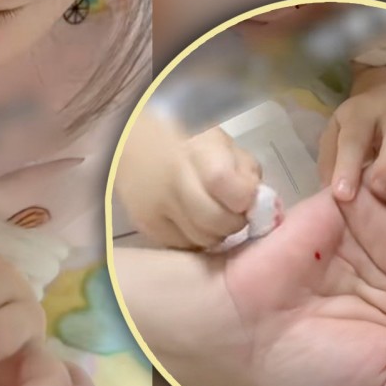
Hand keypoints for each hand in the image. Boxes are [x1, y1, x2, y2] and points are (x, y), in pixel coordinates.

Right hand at [118, 117, 261, 248]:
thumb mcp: (221, 142)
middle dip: (233, 222)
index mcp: (197, 151)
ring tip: (211, 216)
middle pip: (217, 222)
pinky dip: (194, 239)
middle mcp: (174, 181)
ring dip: (215, 234)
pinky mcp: (145, 225)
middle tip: (232, 213)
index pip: (230, 188)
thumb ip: (245, 170)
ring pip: (202, 240)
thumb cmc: (185, 139)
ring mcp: (157, 207)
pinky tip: (191, 222)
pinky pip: (183, 246)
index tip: (244, 198)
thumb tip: (256, 203)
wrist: (128, 141)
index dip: (244, 200)